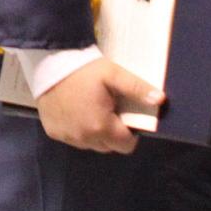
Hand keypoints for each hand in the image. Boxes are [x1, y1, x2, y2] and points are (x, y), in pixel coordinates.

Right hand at [35, 57, 164, 153]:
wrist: (48, 63)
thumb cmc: (83, 69)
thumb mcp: (113, 74)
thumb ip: (137, 88)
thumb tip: (161, 100)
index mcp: (101, 127)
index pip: (126, 145)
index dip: (129, 133)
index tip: (123, 115)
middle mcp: (84, 139)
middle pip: (108, 147)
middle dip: (112, 133)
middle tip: (107, 109)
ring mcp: (67, 137)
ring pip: (90, 144)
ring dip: (94, 133)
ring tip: (90, 109)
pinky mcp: (53, 132)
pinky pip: (73, 139)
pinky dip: (77, 130)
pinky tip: (74, 111)